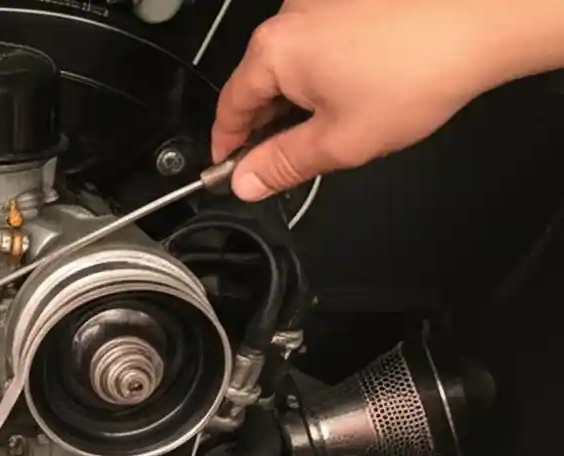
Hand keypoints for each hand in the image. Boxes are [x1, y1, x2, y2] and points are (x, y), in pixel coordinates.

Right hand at [212, 0, 563, 200]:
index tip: (232, 169)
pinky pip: (321, 42)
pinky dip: (328, 70)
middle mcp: (290, 17)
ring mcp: (320, 3)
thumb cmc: (419, 72)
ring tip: (341, 122)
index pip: (229, 107)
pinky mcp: (349, 0)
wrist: (482, 21)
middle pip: (260, 84)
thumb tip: (247, 182)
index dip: (228, 146)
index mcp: (274, 51)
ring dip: (303, 97)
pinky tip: (361, 90)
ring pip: (293, 64)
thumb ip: (284, 165)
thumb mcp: (341, 142)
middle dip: (270, 124)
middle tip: (292, 159)